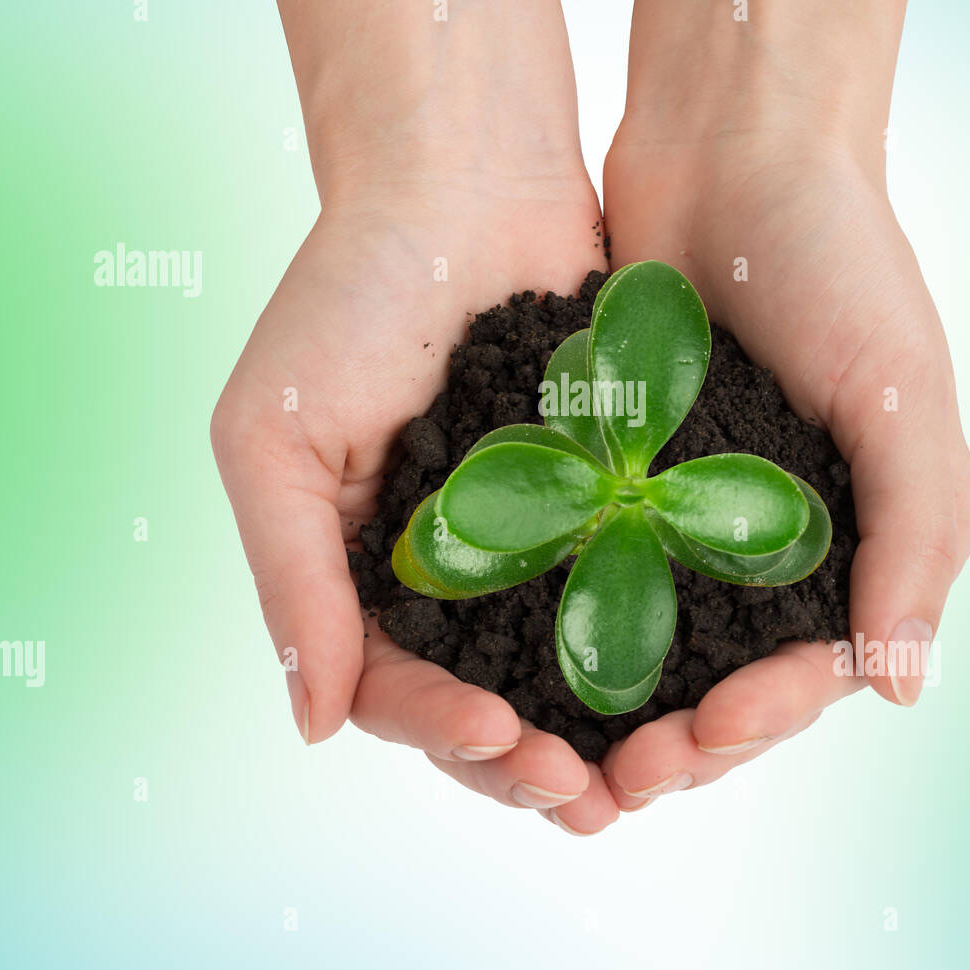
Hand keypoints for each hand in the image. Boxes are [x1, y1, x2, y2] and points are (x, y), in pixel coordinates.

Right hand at [211, 167, 625, 832]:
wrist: (460, 175)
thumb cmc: (345, 295)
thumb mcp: (274, 436)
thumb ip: (290, 578)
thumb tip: (312, 725)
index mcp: (365, 566)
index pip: (397, 683)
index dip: (443, 729)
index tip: (499, 739)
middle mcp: (452, 564)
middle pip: (489, 695)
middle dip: (530, 758)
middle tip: (586, 794)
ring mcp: (533, 532)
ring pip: (566, 662)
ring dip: (599, 724)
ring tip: (647, 768)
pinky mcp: (606, 491)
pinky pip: (629, 582)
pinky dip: (653, 637)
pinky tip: (695, 677)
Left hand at [596, 132, 969, 807]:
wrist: (735, 145)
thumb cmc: (840, 258)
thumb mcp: (900, 389)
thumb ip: (915, 531)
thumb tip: (903, 686)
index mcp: (857, 534)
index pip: (812, 668)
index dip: (760, 720)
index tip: (700, 738)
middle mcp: (770, 536)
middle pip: (721, 675)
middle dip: (674, 737)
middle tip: (611, 778)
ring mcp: (687, 506)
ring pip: (644, 641)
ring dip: (605, 700)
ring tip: (548, 745)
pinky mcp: (616, 468)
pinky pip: (585, 563)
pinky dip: (556, 614)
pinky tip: (507, 656)